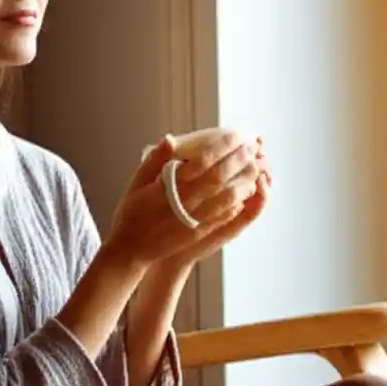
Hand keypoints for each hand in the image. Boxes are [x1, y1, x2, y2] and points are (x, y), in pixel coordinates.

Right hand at [105, 132, 265, 268]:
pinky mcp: (199, 232)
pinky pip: (223, 216)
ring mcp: (195, 219)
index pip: (204, 161)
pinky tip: (245, 192)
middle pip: (220, 177)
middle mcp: (186, 202)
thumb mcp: (137, 183)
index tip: (237, 135)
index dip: (224, 146)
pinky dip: (236, 203)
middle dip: (239, 160)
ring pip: (227, 198)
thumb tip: (171, 139)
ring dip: (244, 181)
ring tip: (255, 168)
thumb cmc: (131, 213)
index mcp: (171, 186)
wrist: (130, 250)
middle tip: (253, 146)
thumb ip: (154, 160)